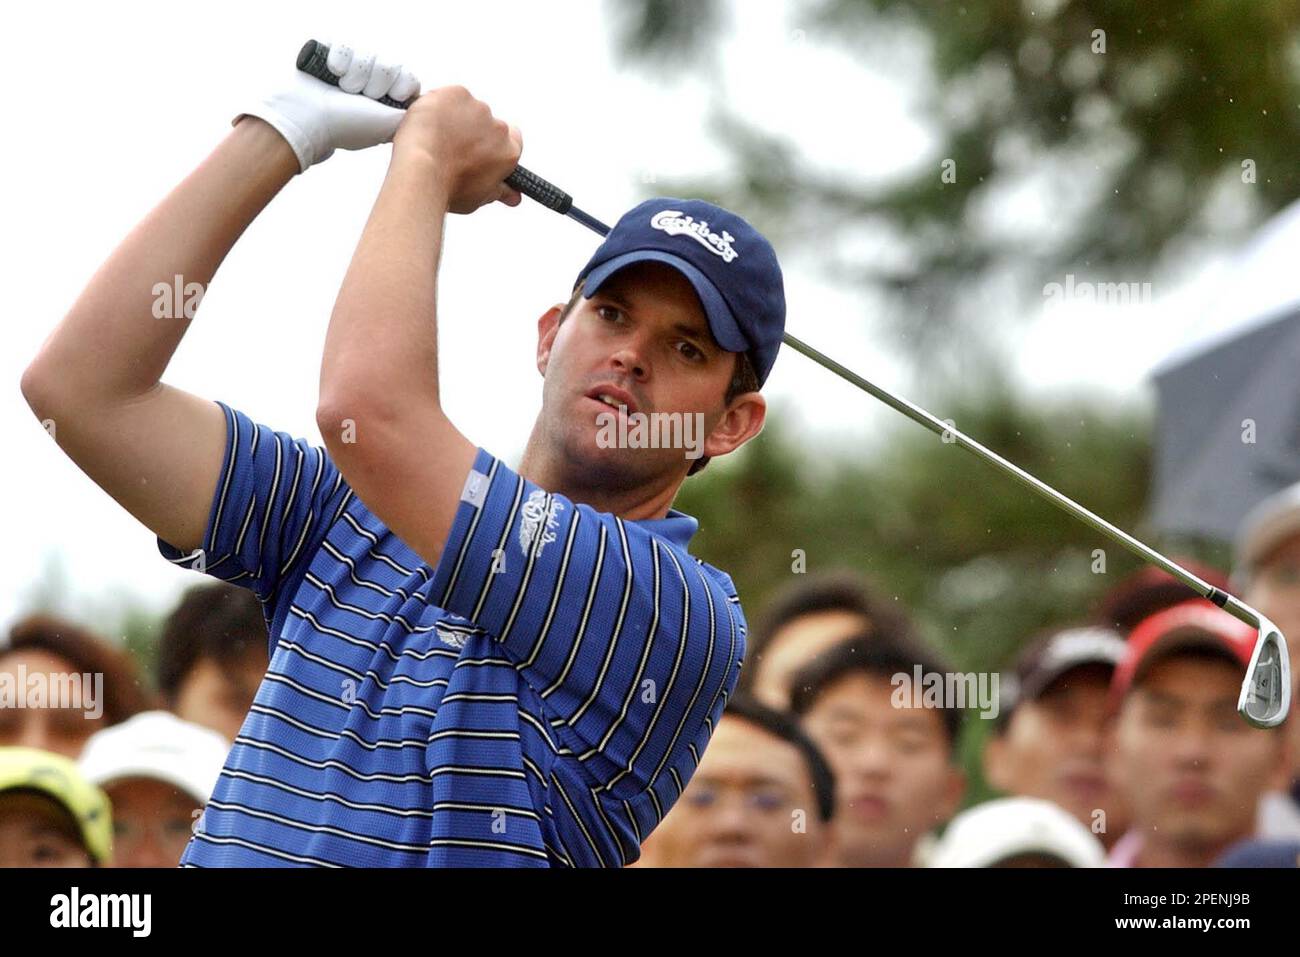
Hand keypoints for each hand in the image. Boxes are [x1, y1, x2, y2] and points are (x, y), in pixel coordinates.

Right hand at [232, 40, 420, 173]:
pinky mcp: (333, 54)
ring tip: (342, 88)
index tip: (385, 99)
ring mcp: (352, 68)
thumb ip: (412, 113)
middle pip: (390, 64)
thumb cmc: (347, 126)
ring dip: (356, 73)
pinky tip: (331, 73)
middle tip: (358, 97)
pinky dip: (339, 59)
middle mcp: (371, 83)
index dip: (399, 85)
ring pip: (370, 53)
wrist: (307, 118)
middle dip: (375, 81)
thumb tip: (425, 104)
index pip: (408, 78)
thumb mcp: (389, 126)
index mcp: (386, 100)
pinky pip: (348, 43)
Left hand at [392, 86, 522, 213]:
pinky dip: (438, 106)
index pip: (512, 139)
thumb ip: (499, 191)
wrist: (421, 170)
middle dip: (471, 131)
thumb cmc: (447, 187)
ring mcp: (477, 108)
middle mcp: (498, 128)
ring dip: (454, 118)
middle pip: (487, 122)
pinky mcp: (457, 93)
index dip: (494, 143)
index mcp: (508, 152)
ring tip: (435, 138)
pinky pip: (449, 96)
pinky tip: (428, 123)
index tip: (480, 150)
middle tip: (450, 147)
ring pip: (466, 108)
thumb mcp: (478, 197)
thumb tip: (513, 197)